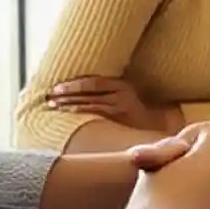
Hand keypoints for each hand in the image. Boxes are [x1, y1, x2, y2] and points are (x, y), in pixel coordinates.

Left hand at [47, 76, 181, 131]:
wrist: (159, 128)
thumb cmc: (140, 114)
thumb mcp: (127, 99)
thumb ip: (110, 96)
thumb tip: (85, 95)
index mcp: (123, 85)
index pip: (93, 81)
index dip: (74, 83)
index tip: (57, 87)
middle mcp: (121, 92)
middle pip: (88, 90)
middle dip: (66, 93)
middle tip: (49, 96)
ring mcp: (120, 106)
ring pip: (89, 102)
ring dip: (69, 103)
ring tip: (52, 105)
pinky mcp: (119, 118)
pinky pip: (95, 113)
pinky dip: (78, 112)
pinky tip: (66, 113)